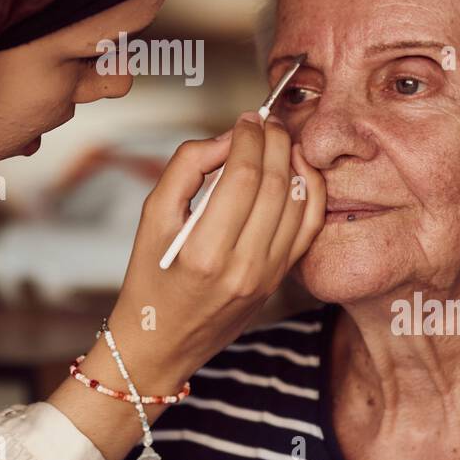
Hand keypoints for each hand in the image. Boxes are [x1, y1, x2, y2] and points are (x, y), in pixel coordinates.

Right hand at [103, 110, 325, 393]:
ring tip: (280, 139)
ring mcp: (266, 276)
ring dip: (294, 160)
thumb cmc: (150, 277)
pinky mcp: (280, 280)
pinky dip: (310, 192)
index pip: (242, 176)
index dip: (249, 138)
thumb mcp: (151, 216)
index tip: (245, 120)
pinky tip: (297, 171)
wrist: (162, 339)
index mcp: (203, 251)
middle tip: (265, 122)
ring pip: (298, 202)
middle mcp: (242, 266)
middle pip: (276, 184)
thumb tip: (228, 139)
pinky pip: (309, 227)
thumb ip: (186, 167)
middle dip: (274, 141)